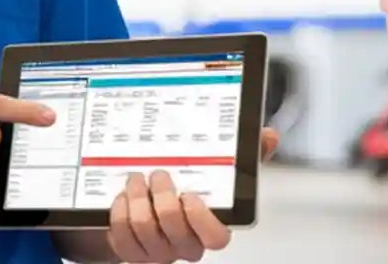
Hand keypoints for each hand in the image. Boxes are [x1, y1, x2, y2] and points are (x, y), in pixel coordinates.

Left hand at [106, 128, 279, 262]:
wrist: (150, 204)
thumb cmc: (189, 189)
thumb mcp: (221, 172)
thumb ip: (245, 158)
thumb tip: (268, 137)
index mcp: (210, 227)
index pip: (216, 238)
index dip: (201, 218)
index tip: (190, 194)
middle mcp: (185, 244)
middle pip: (174, 229)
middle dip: (162, 196)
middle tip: (158, 174)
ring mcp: (158, 251)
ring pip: (144, 230)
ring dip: (136, 199)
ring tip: (136, 178)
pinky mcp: (132, 251)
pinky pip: (123, 238)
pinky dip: (119, 213)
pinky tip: (122, 197)